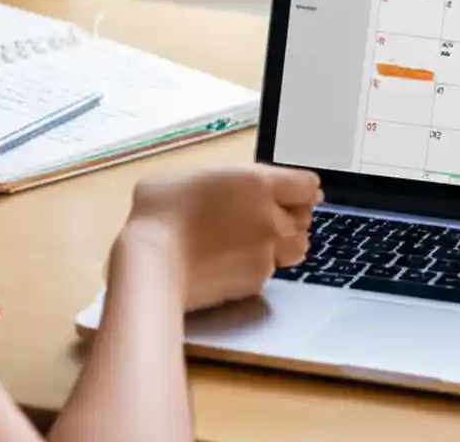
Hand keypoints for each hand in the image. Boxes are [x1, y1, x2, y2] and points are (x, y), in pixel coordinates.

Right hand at [112, 165, 321, 311]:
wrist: (151, 263)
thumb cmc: (159, 213)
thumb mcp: (188, 176)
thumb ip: (223, 180)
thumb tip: (227, 185)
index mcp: (258, 184)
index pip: (307, 185)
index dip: (300, 190)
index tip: (294, 194)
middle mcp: (271, 218)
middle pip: (305, 218)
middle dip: (290, 217)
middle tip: (267, 217)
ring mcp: (266, 253)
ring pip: (294, 248)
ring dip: (282, 244)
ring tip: (255, 242)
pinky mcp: (256, 283)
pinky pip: (269, 272)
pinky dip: (257, 268)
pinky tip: (230, 264)